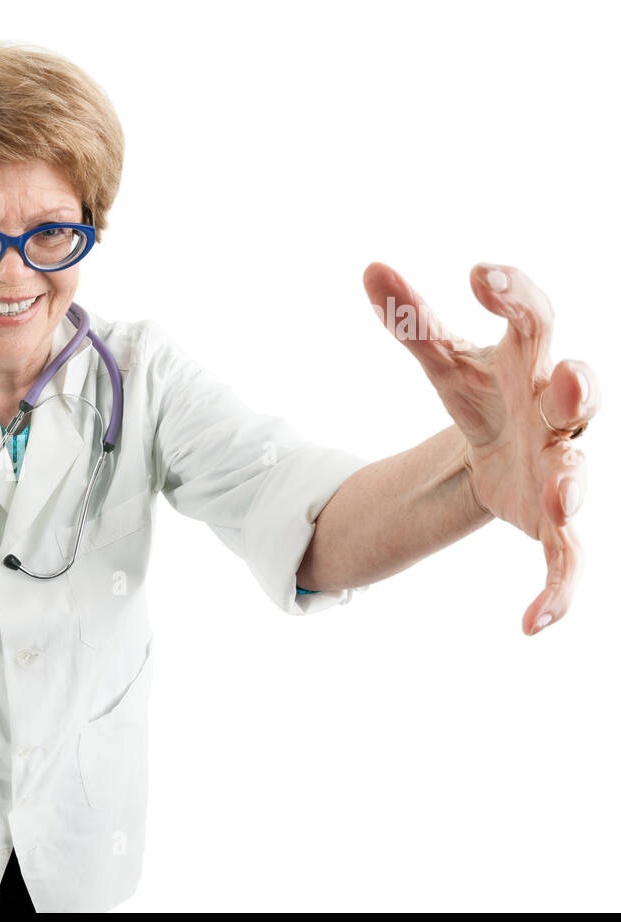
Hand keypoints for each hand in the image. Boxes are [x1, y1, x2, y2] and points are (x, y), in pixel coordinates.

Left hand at [363, 262, 600, 635]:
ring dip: (574, 485)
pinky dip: (558, 593)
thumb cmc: (481, 391)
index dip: (515, 295)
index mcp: (529, 363)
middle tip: (567, 379)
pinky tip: (533, 624)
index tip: (479, 272)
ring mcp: (560, 466)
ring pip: (580, 475)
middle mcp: (557, 412)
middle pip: (579, 395)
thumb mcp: (444, 362)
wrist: (499, 449)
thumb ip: (411, 321)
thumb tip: (370, 268)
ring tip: (560, 498)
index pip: (533, 319)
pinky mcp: (553, 521)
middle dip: (578, 387)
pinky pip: (567, 561)